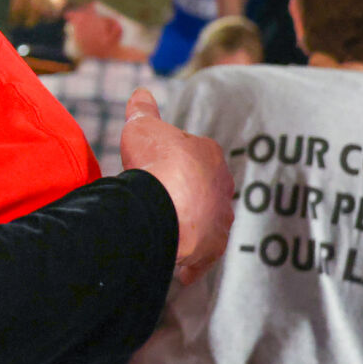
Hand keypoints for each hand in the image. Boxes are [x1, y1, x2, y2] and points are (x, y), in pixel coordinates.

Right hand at [119, 88, 232, 284]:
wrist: (163, 201)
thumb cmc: (156, 160)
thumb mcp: (143, 125)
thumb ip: (143, 110)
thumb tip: (141, 92)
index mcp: (210, 155)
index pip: (196, 154)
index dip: (175, 157)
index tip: (158, 164)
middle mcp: (221, 188)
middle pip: (206, 190)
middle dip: (188, 193)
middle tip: (162, 196)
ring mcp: (219, 220)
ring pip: (208, 223)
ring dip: (192, 226)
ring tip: (168, 229)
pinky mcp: (210, 247)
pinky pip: (203, 257)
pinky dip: (193, 263)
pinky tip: (182, 271)